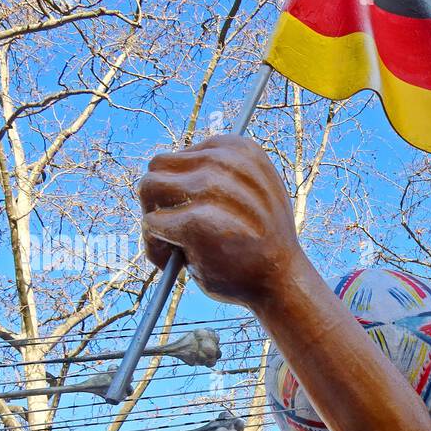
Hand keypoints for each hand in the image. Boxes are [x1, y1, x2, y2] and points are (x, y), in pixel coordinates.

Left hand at [137, 134, 300, 308]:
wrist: (282, 280)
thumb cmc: (260, 241)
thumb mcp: (250, 192)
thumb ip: (218, 176)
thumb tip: (159, 174)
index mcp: (241, 149)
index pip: (181, 155)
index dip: (179, 184)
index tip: (192, 211)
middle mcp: (226, 162)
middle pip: (159, 165)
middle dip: (159, 196)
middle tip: (173, 227)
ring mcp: (212, 191)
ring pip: (148, 188)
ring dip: (153, 218)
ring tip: (172, 244)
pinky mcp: (197, 223)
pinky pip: (151, 223)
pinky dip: (156, 246)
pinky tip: (176, 261)